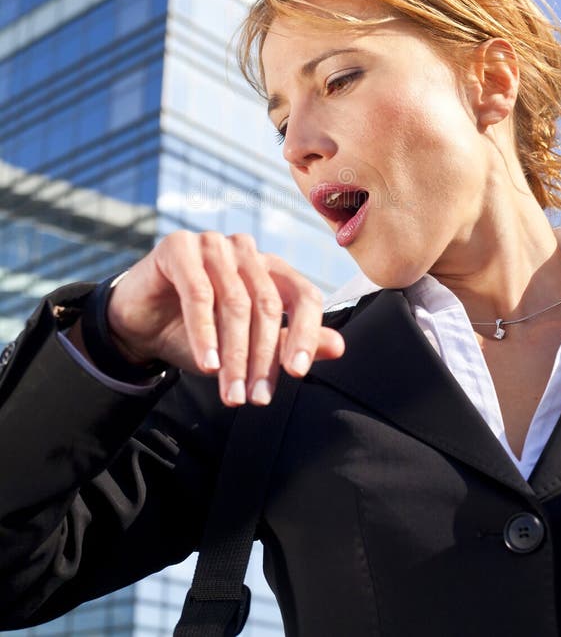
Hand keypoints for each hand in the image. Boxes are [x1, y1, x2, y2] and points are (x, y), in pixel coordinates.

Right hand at [105, 230, 344, 406]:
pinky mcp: (179, 247)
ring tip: (230, 393)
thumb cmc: (196, 332)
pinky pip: (199, 293)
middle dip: (262, 357)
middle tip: (255, 398)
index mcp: (271, 268)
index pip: (304, 294)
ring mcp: (214, 244)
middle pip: (269, 304)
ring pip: (236, 302)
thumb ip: (289, 342)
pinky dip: (205, 333)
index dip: (305, 333)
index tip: (296, 374)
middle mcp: (247, 251)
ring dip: (234, 354)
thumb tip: (339, 347)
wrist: (139, 323)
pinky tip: (207, 363)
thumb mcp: (246, 345)